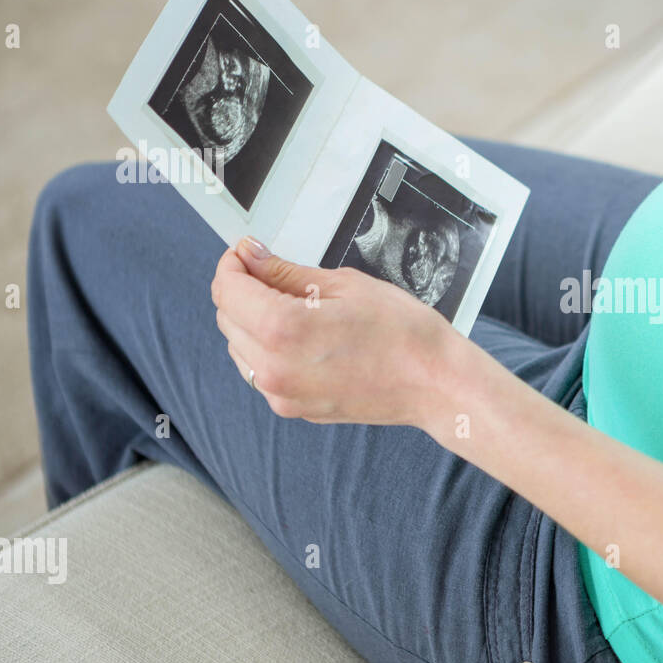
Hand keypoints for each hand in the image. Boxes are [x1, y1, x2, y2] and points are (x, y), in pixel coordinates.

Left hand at [210, 237, 457, 426]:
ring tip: (298, 309)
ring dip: (253, 322)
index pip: (227, 289)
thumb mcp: (344, 284)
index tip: (248, 254)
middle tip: (278, 275)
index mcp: (283, 329)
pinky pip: (260, 371)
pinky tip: (304, 338)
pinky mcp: (292, 408)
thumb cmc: (403, 333)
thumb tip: (253, 257)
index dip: (234, 264)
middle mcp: (273, 367)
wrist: (435, 384)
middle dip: (243, 291)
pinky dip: (268, 350)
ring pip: (239, 347)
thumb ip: (286, 272)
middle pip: (227, 318)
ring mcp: (281, 394)